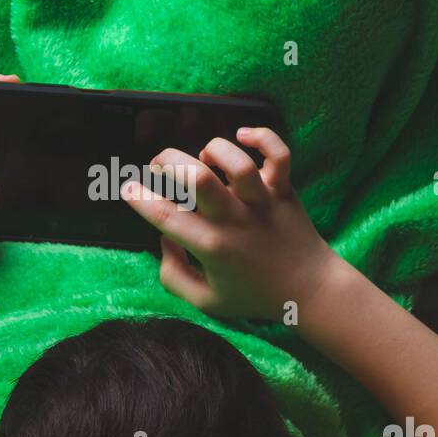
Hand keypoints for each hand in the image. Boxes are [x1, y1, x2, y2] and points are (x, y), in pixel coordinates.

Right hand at [123, 127, 342, 319]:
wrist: (309, 290)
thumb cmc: (254, 295)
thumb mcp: (205, 301)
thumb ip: (173, 275)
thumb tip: (163, 240)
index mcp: (212, 247)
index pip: (166, 216)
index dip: (139, 198)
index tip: (128, 188)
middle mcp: (236, 220)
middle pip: (198, 177)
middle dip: (169, 162)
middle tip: (160, 166)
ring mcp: (263, 202)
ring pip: (237, 162)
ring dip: (213, 151)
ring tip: (205, 159)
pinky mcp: (285, 190)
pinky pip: (279, 154)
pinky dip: (262, 136)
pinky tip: (243, 135)